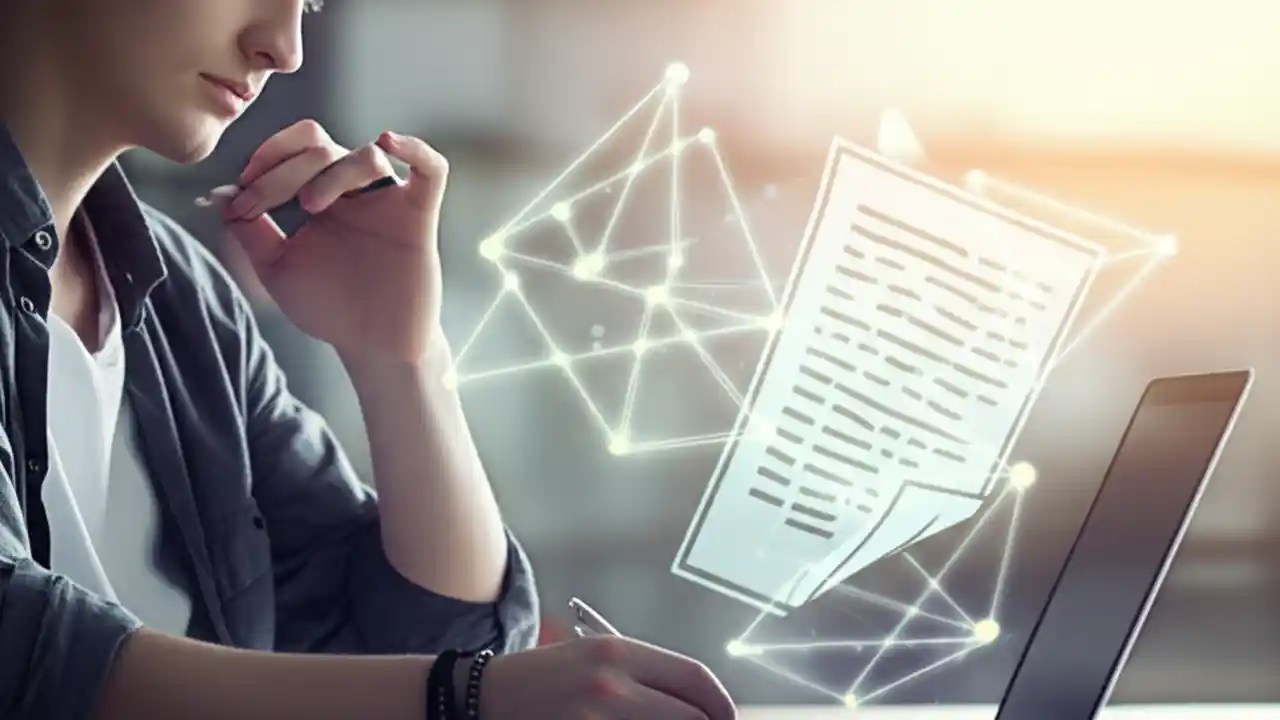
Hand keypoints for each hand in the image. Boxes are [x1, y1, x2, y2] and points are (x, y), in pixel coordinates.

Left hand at [220, 119, 446, 362]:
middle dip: (285, 166)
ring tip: (309, 207)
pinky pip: (431, 170)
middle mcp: (355, 192)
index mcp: (322, 195)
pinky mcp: (419, 217)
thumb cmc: (329, 309)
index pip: (294, 152)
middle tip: (262, 202)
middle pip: (322, 145)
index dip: (263, 163)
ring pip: (365, 156)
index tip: (240, 201)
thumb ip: (247, 231)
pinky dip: (415, 148)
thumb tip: (217, 197)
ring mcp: (388, 202)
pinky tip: (388, 141)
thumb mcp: (274, 268)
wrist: (371, 345)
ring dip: (331, 172)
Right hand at [480, 636, 736, 719]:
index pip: (695, 678)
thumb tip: (703, 710)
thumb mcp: (595, 659)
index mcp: (617, 652)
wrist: (482, 697)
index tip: (728, 719)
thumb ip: (646, 678)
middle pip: (690, 717)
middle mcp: (609, 684)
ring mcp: (592, 719)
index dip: (721, 705)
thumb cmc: (546, 680)